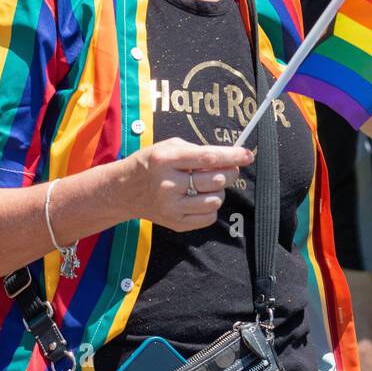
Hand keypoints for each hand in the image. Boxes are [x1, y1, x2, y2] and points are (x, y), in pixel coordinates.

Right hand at [117, 137, 251, 231]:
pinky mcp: (174, 223)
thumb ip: (198, 151)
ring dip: (218, 191)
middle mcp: (168, 184)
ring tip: (206, 185)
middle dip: (231, 173)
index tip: (248, 155)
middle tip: (229, 169)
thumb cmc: (151, 163)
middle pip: (215, 180)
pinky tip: (199, 199)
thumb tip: (230, 159)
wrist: (123, 191)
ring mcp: (171, 207)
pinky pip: (208, 217)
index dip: (232, 156)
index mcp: (166, 160)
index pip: (207, 158)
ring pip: (215, 200)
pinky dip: (210, 206)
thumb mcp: (169, 147)